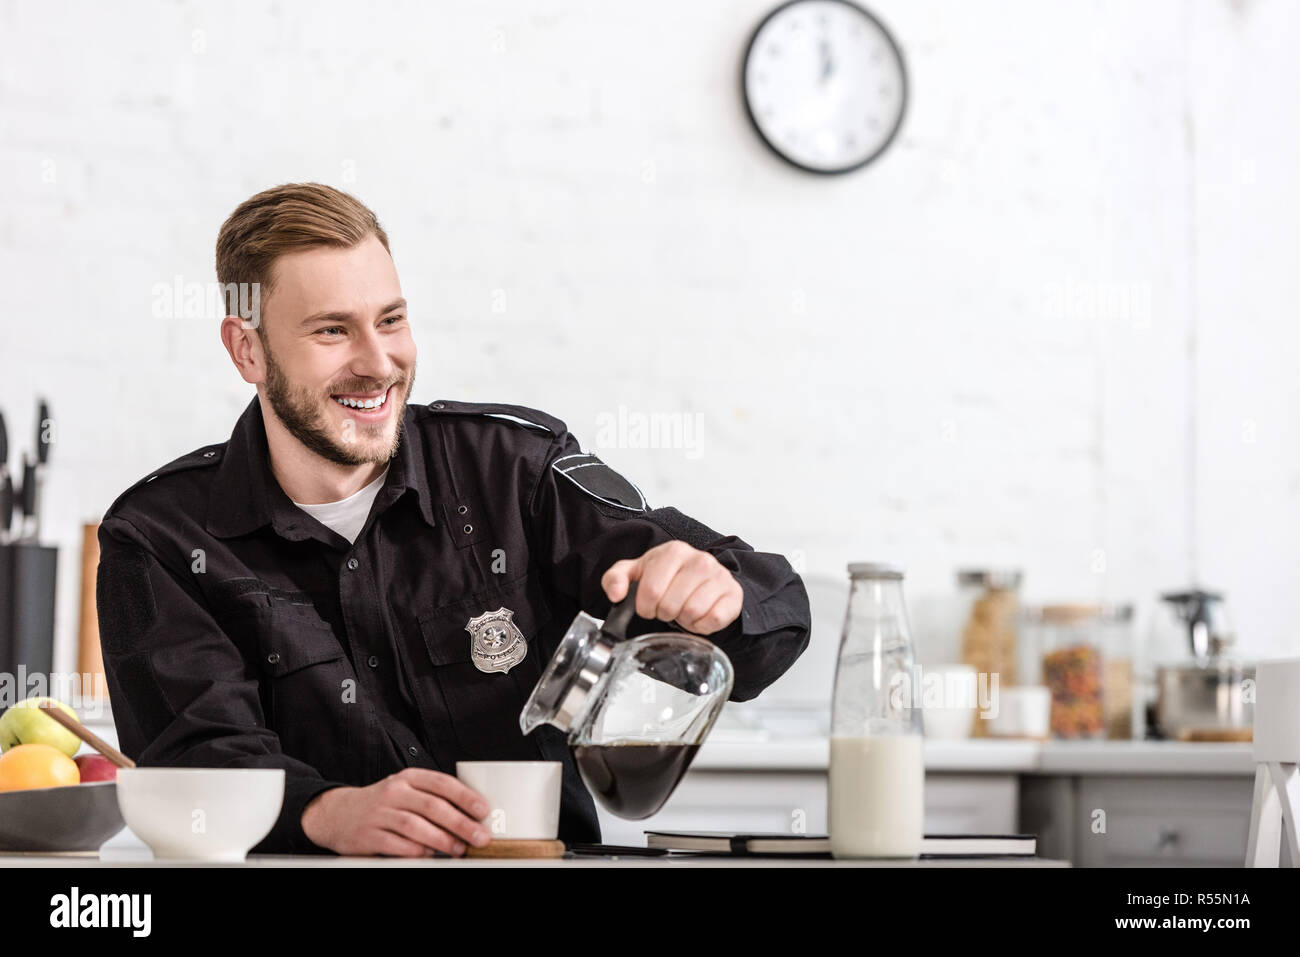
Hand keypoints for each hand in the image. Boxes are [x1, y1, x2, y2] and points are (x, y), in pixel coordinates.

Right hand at [301, 768, 493, 856]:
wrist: (337, 813)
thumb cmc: (383, 804)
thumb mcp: (406, 790)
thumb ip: (433, 798)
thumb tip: (470, 816)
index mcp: (408, 778)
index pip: (442, 783)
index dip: (465, 796)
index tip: (484, 810)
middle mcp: (394, 792)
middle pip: (432, 806)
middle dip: (460, 823)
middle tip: (480, 836)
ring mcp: (379, 814)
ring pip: (415, 826)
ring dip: (441, 840)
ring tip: (459, 849)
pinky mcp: (368, 835)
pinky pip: (397, 845)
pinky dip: (416, 851)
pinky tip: (429, 855)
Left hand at [601, 540, 743, 635]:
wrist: (704, 579)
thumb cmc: (668, 576)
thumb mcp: (637, 572)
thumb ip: (616, 578)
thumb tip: (615, 594)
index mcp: (674, 551)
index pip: (651, 589)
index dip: (645, 606)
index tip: (649, 606)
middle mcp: (699, 560)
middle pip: (670, 604)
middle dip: (664, 613)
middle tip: (668, 608)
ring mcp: (719, 576)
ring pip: (692, 612)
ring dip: (684, 619)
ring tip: (683, 610)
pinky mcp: (733, 594)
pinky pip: (713, 620)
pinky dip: (702, 625)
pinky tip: (699, 615)